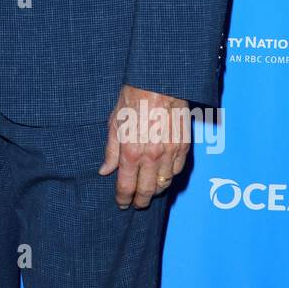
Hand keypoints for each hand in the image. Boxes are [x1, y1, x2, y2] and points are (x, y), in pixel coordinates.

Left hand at [99, 85, 190, 208]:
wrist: (158, 83)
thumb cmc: (132, 100)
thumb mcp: (114, 124)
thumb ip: (111, 151)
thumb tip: (105, 170)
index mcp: (131, 152)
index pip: (126, 186)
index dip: (123, 199)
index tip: (122, 203)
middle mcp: (152, 156)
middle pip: (148, 191)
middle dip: (141, 201)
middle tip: (137, 204)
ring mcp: (170, 153)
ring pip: (164, 183)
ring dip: (156, 190)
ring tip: (150, 191)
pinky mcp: (183, 146)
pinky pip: (177, 170)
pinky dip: (170, 176)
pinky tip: (164, 176)